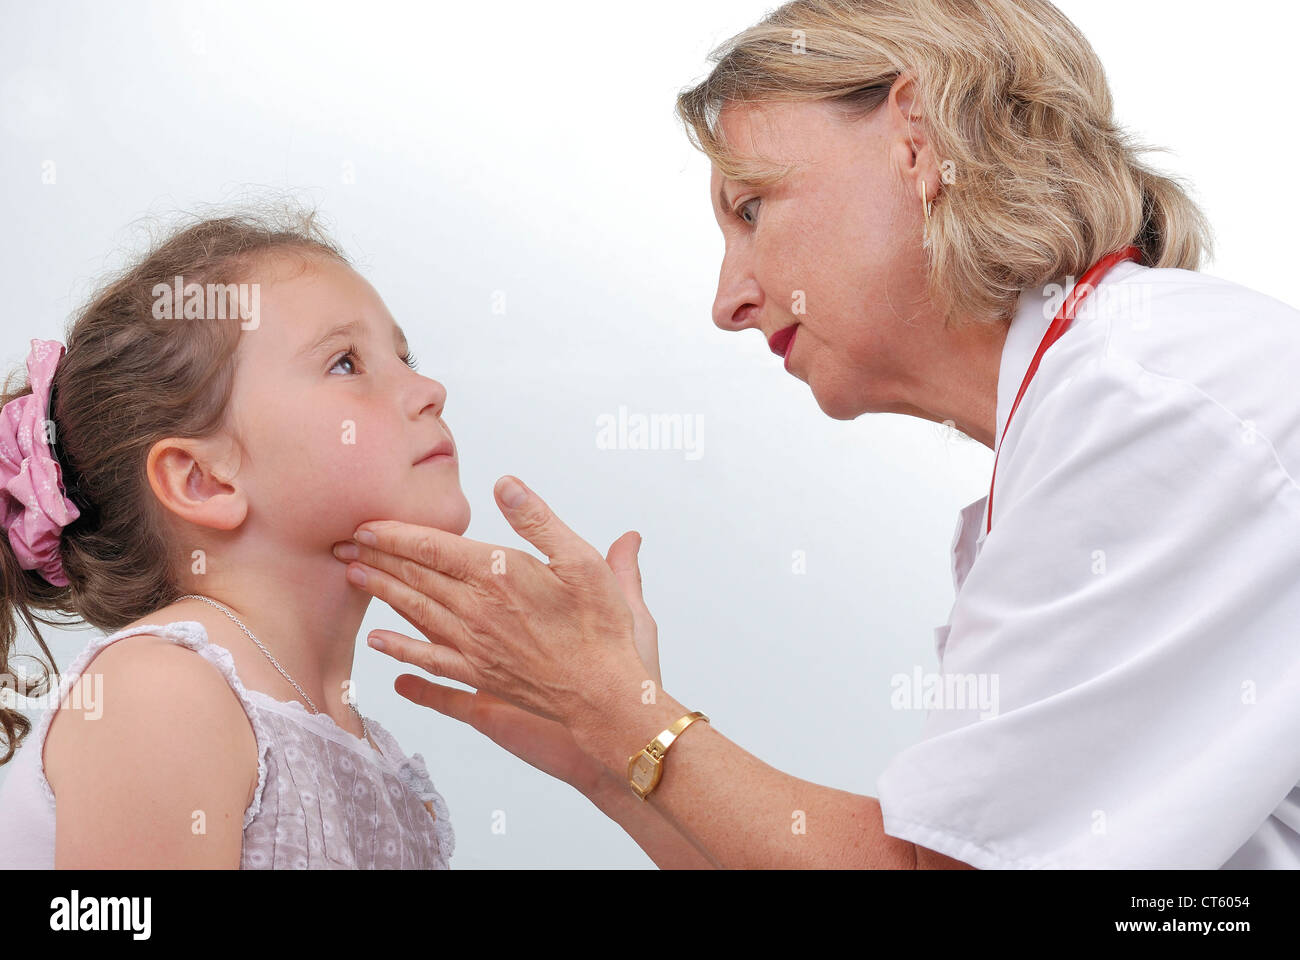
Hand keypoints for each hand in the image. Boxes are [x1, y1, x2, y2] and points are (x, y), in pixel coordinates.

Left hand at [332, 475, 652, 730]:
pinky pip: (428, 658)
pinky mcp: (478, 674)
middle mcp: (477, 610)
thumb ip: (538, 520)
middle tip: (342, 542)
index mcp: (499, 575)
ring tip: (352, 574)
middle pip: (415, 576)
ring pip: (415, 612)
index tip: (366, 523)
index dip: (396, 534)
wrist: (603, 694)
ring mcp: (474, 645)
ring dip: (381, 591)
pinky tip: (377, 641)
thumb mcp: (582, 560)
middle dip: (376, 556)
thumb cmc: (600, 626)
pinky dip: (399, 648)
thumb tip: (505, 484)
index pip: (433, 548)